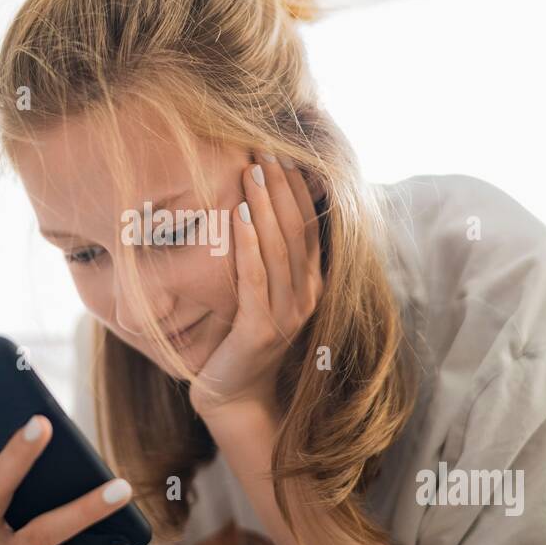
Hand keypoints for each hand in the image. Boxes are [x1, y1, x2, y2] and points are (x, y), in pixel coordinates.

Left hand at [188, 154, 322, 421]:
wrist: (235, 396)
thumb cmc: (241, 340)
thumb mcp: (261, 294)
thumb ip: (268, 260)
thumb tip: (255, 209)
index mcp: (310, 284)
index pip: (307, 225)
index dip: (296, 188)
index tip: (281, 153)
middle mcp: (306, 295)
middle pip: (296, 229)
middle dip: (281, 186)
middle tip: (263, 148)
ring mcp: (288, 313)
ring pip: (278, 247)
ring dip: (264, 205)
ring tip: (252, 170)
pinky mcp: (261, 328)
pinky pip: (255, 276)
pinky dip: (248, 242)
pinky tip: (237, 214)